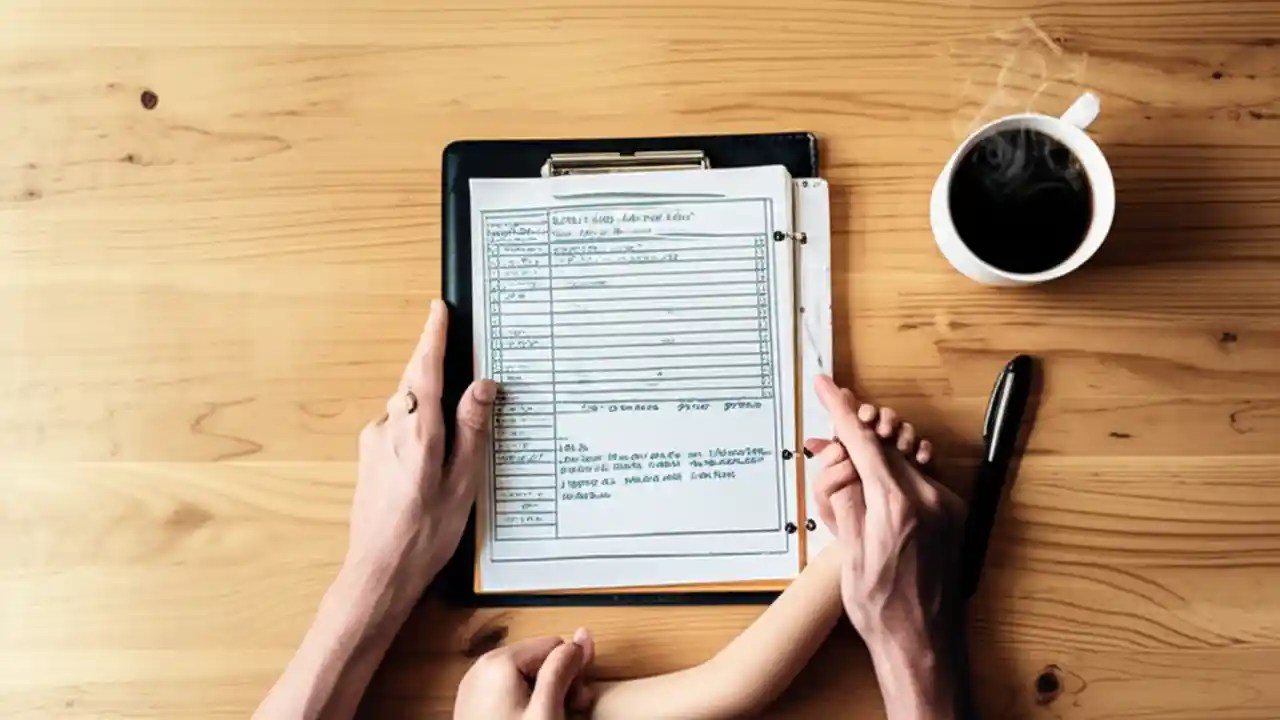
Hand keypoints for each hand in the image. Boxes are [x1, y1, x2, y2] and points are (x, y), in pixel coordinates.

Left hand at [347, 299, 496, 593]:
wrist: (378, 571)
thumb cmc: (425, 533)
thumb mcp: (462, 482)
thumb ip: (471, 430)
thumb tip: (482, 386)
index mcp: (417, 431)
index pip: (426, 370)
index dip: (433, 337)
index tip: (439, 309)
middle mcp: (389, 429)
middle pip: (415, 383)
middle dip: (434, 363)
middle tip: (458, 348)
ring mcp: (374, 443)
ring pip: (407, 407)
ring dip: (429, 399)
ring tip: (457, 411)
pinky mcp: (369, 459)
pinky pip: (399, 427)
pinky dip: (419, 424)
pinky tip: (436, 450)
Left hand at [455, 630, 595, 719]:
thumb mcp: (547, 711)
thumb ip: (563, 669)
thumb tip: (582, 633)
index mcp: (499, 661)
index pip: (556, 645)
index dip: (572, 673)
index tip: (576, 702)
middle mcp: (482, 666)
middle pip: (539, 657)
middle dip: (558, 683)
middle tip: (566, 714)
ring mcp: (474, 684)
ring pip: (525, 674)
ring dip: (544, 694)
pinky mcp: (472, 702)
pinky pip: (507, 688)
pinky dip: (523, 702)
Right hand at [806, 375, 964, 719]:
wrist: (923, 643)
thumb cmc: (882, 608)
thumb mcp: (849, 551)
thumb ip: (845, 496)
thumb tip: (837, 455)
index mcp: (898, 505)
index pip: (864, 441)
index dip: (841, 409)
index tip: (826, 385)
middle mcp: (929, 498)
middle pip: (886, 443)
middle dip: (855, 435)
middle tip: (826, 444)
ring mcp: (946, 505)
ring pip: (903, 458)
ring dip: (875, 455)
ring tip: (847, 471)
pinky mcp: (952, 514)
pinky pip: (919, 477)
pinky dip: (895, 473)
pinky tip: (875, 487)